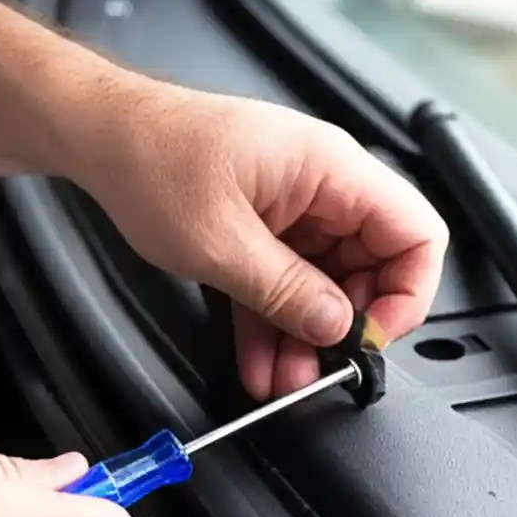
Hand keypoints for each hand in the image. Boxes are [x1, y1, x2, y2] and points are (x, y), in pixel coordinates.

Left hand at [65, 78, 448, 399]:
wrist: (100, 135)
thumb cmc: (152, 157)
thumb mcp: (220, 243)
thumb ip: (286, 291)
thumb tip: (337, 326)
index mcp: (332, 169)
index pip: (416, 233)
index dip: (406, 294)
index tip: (370, 337)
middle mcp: (324, 184)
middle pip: (374, 267)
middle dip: (346, 327)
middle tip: (321, 368)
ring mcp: (297, 206)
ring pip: (326, 284)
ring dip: (306, 337)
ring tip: (283, 381)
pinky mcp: (267, 227)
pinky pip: (287, 283)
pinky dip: (276, 323)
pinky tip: (260, 360)